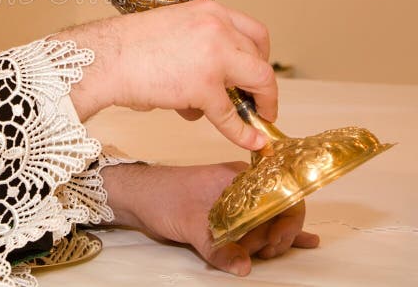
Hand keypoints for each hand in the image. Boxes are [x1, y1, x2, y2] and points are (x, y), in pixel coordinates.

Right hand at [62, 0, 276, 150]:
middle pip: (259, 57)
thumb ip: (198, 43)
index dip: (260, 56)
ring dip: (261, 104)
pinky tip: (251, 141)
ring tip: (254, 120)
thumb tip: (214, 78)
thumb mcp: (172, 29)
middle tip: (259, 100)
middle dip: (262, 82)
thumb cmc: (126, 47)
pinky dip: (244, 132)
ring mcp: (214, 57)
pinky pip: (232, 115)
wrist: (103, 58)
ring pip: (258, 82)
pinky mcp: (204, 88)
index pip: (253, 31)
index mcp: (209, 10)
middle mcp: (217, 28)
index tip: (257, 73)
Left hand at [103, 161, 319, 275]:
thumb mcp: (188, 222)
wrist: (138, 197)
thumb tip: (243, 267)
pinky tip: (305, 243)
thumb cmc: (162, 197)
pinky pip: (262, 226)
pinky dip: (280, 236)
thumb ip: (216, 246)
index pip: (281, 193)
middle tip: (256, 253)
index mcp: (238, 178)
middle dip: (275, 237)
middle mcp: (244, 188)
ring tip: (257, 254)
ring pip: (271, 223)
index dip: (286, 220)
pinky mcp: (232, 218)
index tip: (274, 241)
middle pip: (280, 212)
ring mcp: (239, 203)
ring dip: (271, 242)